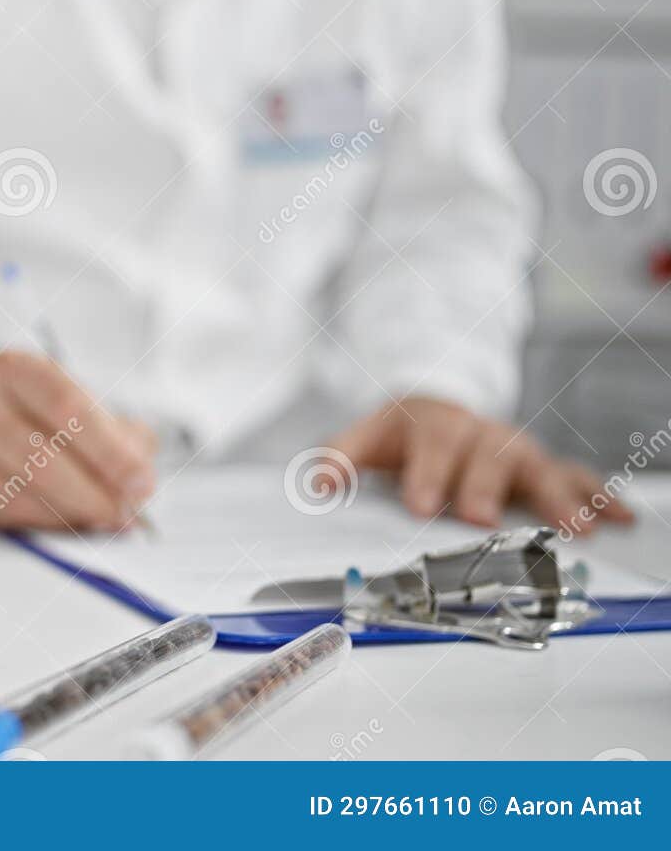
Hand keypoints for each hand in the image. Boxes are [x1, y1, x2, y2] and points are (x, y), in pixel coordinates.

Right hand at [0, 350, 156, 532]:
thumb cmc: (10, 410)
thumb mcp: (58, 397)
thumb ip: (109, 428)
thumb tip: (142, 468)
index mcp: (12, 370)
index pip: (65, 406)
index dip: (109, 448)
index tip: (141, 480)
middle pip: (40, 458)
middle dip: (93, 493)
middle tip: (126, 512)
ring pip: (17, 496)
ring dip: (70, 516)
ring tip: (102, 520)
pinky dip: (40, 526)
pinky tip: (63, 523)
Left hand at [323, 396, 632, 534]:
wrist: (432, 408)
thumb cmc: (399, 435)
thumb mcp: (363, 438)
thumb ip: (338, 458)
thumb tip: (318, 483)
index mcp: (434, 425)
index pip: (431, 445)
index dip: (427, 474)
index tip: (421, 505)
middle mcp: (481, 435)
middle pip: (488, 456)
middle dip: (485, 487)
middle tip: (481, 518)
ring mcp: (515, 450)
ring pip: (538, 468)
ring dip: (557, 497)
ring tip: (573, 528)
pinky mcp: (542, 467)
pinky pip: (575, 478)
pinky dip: (598, 497)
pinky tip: (620, 519)